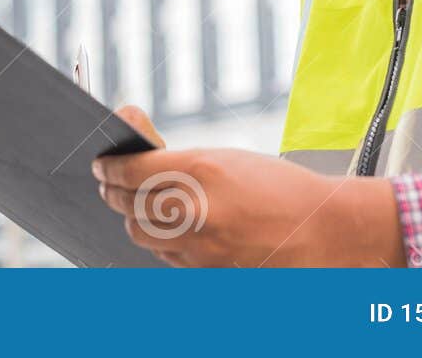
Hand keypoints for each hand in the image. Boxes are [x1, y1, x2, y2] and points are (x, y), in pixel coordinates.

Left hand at [93, 107, 404, 266]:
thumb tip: (136, 150)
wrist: (321, 229)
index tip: (100, 164)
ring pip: (140, 234)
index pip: (129, 170)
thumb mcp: (225, 158)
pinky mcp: (206, 272)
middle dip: (112, 191)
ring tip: (136, 204)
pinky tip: (168, 228)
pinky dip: (160, 241)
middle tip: (109, 181)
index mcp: (199, 171)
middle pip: (127, 204)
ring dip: (133, 218)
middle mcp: (194, 211)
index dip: (108, 167)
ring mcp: (199, 246)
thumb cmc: (276, 186)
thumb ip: (178, 158)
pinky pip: (165, 256)